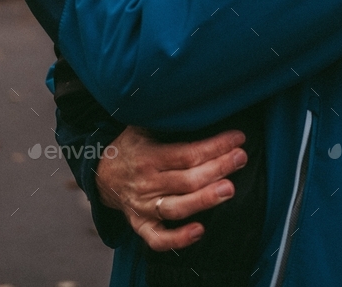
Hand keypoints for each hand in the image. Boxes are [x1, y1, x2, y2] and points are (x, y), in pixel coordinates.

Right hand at [96, 125, 247, 251]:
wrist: (100, 173)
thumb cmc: (130, 145)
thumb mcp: (142, 126)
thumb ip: (166, 122)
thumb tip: (197, 102)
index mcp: (148, 156)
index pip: (186, 153)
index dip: (213, 147)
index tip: (237, 138)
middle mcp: (146, 182)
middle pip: (186, 180)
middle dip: (217, 169)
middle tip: (241, 158)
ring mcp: (142, 206)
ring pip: (176, 208)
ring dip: (204, 200)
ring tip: (228, 190)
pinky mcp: (140, 224)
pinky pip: (157, 238)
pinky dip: (176, 239)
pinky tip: (199, 231)